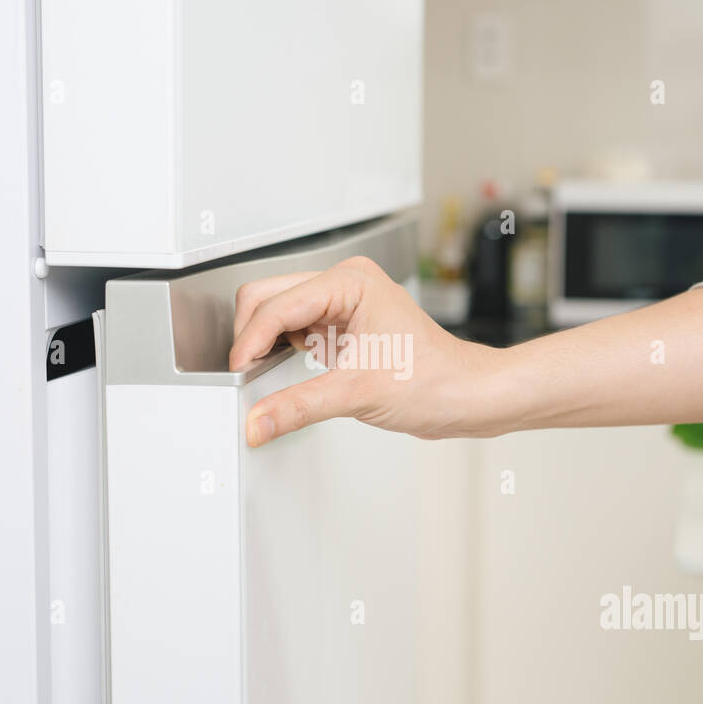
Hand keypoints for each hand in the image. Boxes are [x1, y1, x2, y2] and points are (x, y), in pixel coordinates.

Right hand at [229, 256, 498, 445]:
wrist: (466, 396)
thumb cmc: (435, 380)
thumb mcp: (356, 394)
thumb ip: (299, 407)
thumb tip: (257, 421)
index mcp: (350, 282)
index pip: (277, 304)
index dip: (250, 341)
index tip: (237, 375)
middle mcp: (345, 284)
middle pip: (267, 298)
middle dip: (250, 337)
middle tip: (243, 377)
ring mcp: (342, 303)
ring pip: (277, 312)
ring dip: (263, 343)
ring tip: (259, 378)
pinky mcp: (342, 325)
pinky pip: (293, 329)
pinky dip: (278, 350)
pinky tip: (280, 374)